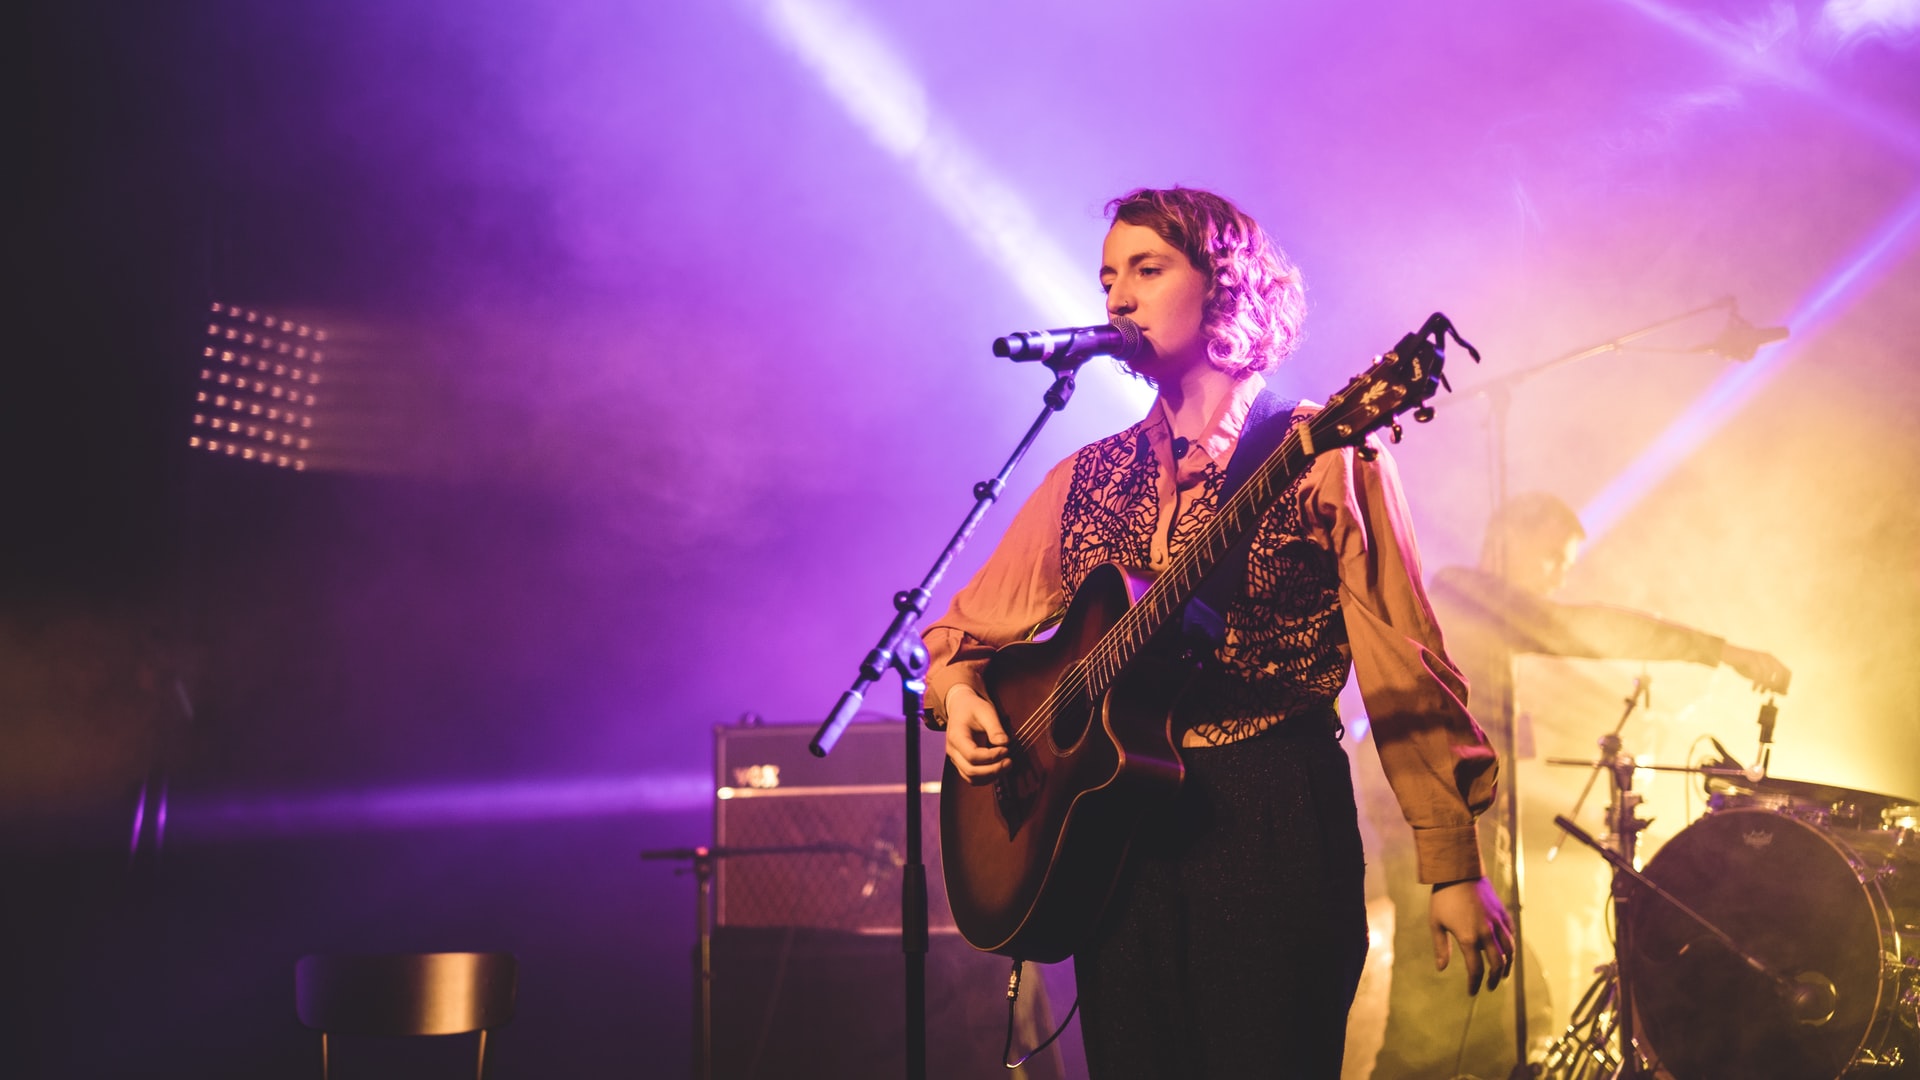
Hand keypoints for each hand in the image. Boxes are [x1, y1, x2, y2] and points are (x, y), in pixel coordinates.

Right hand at [944, 685, 1012, 782]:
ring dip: (991, 776)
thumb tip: (1005, 744)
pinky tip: (999, 768)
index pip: (972, 755)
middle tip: (1009, 761)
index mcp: (955, 736)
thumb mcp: (986, 711)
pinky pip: (972, 778)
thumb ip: (995, 728)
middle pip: (971, 770)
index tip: (1006, 750)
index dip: (991, 756)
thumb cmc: (973, 708)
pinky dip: (986, 777)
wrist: (960, 707)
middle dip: (993, 770)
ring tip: (1006, 765)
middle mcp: (952, 751)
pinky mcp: (961, 763)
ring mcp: (955, 759)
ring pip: (971, 778)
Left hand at [1430, 877, 1514, 994]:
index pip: (1475, 970)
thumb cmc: (1443, 897)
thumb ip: (1440, 947)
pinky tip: (1506, 951)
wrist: (1459, 871)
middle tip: (1489, 987)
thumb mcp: (1436, 923)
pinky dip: (1510, 946)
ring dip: (1507, 966)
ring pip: (1509, 951)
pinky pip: (1511, 934)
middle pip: (1496, 964)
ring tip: (1502, 974)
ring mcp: (1497, 923)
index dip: (1474, 984)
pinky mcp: (1503, 914)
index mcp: (1468, 938)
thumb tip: (1441, 968)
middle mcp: (1486, 933)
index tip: (1472, 992)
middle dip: (1494, 979)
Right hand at [1721, 644, 1790, 693]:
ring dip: (1766, 685)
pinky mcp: (1750, 658)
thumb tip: (1785, 693)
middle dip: (1777, 685)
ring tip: (1760, 692)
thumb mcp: (1757, 676)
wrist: (1726, 654)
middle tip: (1770, 692)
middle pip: (1781, 672)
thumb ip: (1770, 682)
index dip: (1786, 683)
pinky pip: (1758, 672)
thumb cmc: (1742, 666)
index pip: (1787, 672)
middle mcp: (1768, 657)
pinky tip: (1753, 689)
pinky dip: (1757, 683)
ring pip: (1769, 673)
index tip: (1779, 692)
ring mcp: (1760, 656)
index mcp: (1772, 660)